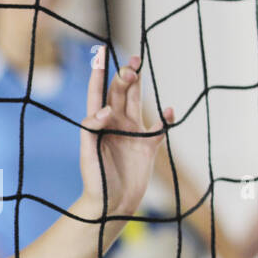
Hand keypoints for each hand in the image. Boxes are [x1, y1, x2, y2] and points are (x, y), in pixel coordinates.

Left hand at [78, 48, 171, 219]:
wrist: (110, 205)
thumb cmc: (95, 180)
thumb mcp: (88, 153)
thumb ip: (92, 129)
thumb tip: (106, 110)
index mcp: (98, 124)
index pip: (97, 93)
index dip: (98, 73)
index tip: (100, 52)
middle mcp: (116, 124)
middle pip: (120, 93)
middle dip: (124, 76)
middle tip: (130, 65)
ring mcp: (132, 134)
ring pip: (137, 102)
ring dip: (139, 86)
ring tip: (138, 68)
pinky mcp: (148, 147)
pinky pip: (159, 128)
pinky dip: (165, 119)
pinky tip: (169, 111)